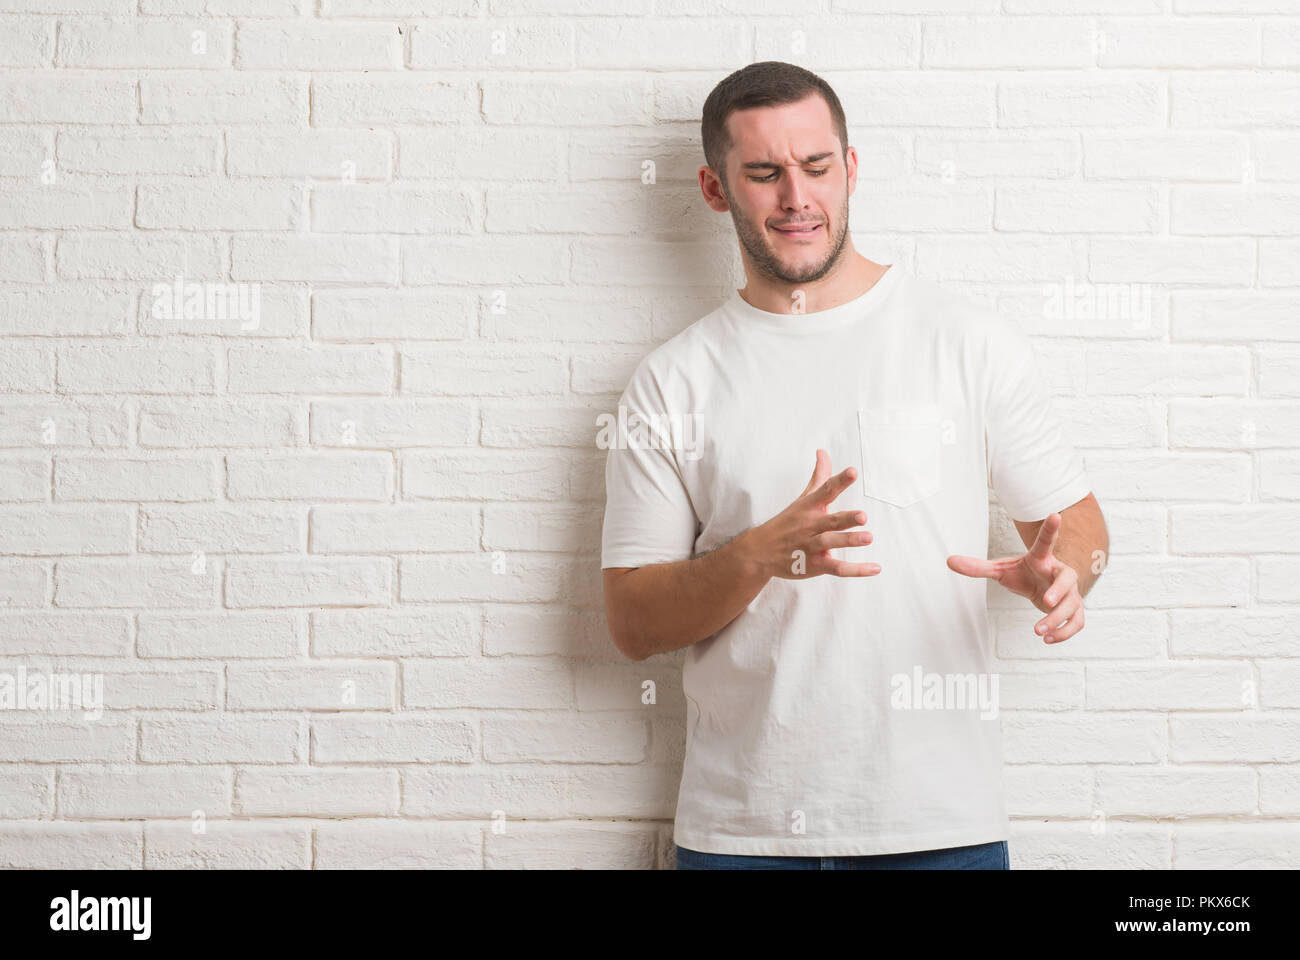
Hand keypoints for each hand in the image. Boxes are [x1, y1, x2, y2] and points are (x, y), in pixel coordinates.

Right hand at [743, 449, 880, 580]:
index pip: (825, 491)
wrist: (760, 552)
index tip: (853, 471)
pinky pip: (836, 568)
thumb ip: (819, 477)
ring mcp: (811, 546)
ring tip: (868, 537)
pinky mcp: (815, 565)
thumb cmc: (787, 522)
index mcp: (809, 507)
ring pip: (830, 543)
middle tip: (862, 516)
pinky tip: (875, 568)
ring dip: (849, 541)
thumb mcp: (803, 499)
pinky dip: (856, 570)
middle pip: (829, 520)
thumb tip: (823, 451)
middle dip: (845, 518)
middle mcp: (810, 525)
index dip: (840, 481)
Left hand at [946, 512, 1082, 643]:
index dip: (1051, 529)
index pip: (1046, 542)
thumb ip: (977, 567)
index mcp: (1041, 559)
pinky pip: (1077, 621)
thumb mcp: (1000, 570)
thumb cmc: (1024, 574)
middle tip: (1046, 601)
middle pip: (1067, 578)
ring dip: (1057, 619)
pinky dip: (1065, 632)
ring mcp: (1070, 591)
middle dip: (1059, 590)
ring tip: (1038, 631)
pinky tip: (1048, 639)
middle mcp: (1059, 573)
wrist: (1043, 588)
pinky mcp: (1074, 608)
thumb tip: (949, 561)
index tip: (1055, 514)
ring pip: (1072, 604)